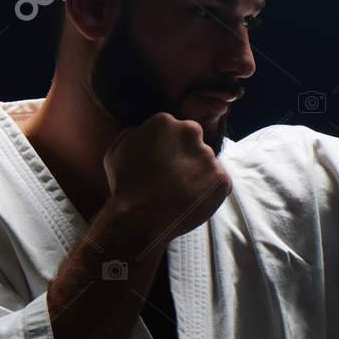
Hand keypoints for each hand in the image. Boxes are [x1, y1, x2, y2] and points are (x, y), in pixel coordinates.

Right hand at [102, 111, 232, 245]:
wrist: (139, 217)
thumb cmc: (124, 185)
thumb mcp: (117, 150)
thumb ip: (133, 134)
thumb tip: (142, 131)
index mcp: (166, 121)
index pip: (177, 131)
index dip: (171, 151)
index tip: (164, 166)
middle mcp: (190, 132)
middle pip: (195, 144)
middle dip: (188, 159)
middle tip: (174, 180)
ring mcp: (208, 156)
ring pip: (207, 165)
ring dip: (198, 177)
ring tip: (180, 194)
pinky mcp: (221, 178)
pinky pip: (219, 184)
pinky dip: (209, 193)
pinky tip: (191, 201)